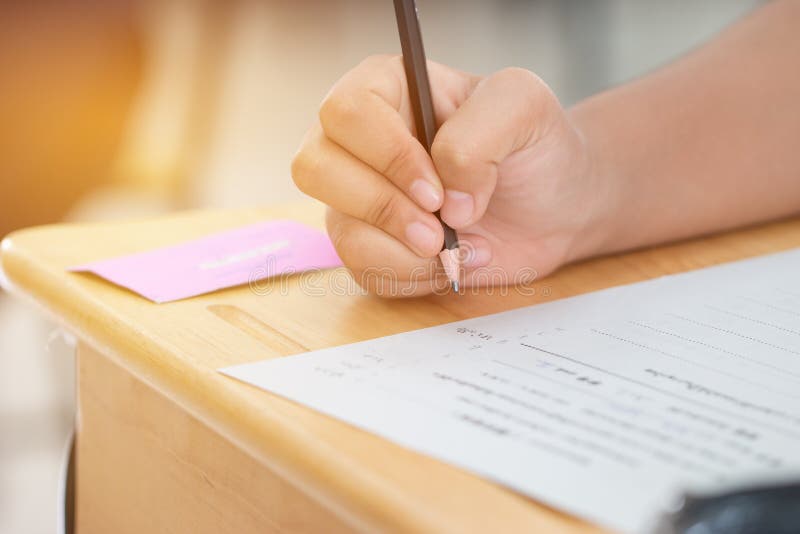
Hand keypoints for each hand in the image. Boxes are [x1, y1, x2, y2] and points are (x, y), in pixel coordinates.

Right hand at [292, 55, 612, 296]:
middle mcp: (359, 142)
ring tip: (454, 246)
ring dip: (402, 251)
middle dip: (383, 208)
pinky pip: (363, 270)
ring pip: (339, 229)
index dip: (387, 156)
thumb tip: (445, 200)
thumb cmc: (534, 147)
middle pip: (315, 168)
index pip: (347, 113)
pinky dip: (411, 277)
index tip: (438, 189)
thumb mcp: (525, 107)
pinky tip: (450, 261)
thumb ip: (480, 135)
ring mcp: (358, 196)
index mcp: (387, 89)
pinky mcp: (371, 244)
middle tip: (440, 226)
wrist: (554, 208)